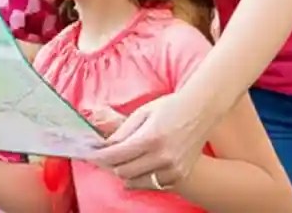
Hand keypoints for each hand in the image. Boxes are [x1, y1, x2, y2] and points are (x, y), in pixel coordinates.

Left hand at [88, 91, 213, 190]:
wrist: (201, 112)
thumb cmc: (169, 107)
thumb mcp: (142, 112)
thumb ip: (121, 131)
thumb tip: (104, 145)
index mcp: (150, 138)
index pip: (115, 156)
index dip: (99, 156)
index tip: (90, 154)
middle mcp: (162, 157)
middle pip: (123, 171)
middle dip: (109, 164)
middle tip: (104, 156)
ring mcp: (173, 168)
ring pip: (136, 182)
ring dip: (125, 173)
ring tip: (121, 161)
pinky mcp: (180, 175)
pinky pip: (152, 184)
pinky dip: (141, 178)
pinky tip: (139, 167)